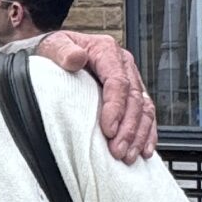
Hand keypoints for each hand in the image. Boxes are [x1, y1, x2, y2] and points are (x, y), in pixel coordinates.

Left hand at [37, 30, 157, 162]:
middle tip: (118, 150)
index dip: (116, 107)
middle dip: (128, 128)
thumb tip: (75, 57)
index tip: (109, 130)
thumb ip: (63, 50)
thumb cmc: (56, 51)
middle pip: (134, 99)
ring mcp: (131, 80)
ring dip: (139, 135)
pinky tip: (144, 150)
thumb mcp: (53, 45)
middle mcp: (123, 65)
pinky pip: (147, 115)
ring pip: (144, 109)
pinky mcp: (132, 95)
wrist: (58, 54)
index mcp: (107, 51)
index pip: (118, 82)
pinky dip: (147, 134)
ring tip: (129, 155)